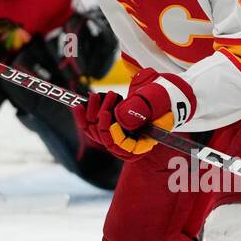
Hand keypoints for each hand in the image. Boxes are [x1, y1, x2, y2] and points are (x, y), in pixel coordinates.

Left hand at [76, 70, 193, 160]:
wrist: (158, 92)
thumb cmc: (162, 98)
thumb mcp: (156, 100)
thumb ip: (141, 107)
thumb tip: (120, 117)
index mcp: (142, 145)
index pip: (124, 148)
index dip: (114, 136)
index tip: (110, 117)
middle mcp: (126, 145)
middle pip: (105, 140)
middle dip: (101, 118)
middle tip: (106, 97)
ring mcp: (115, 136)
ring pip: (94, 131)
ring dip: (93, 112)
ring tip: (98, 95)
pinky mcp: (107, 126)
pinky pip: (89, 125)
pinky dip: (83, 115)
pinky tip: (78, 105)